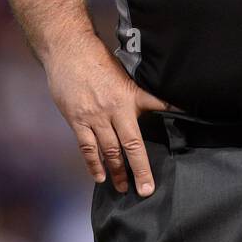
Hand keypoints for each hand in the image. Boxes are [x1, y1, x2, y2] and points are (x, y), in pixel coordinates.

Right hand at [45, 35, 183, 194]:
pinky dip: (93, 163)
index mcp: (129, 96)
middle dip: (139, 169)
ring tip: (124, 187)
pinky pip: (87, 147)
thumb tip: (159, 108)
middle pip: (130, 145)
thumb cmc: (99, 61)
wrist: (69, 51)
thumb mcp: (126, 75)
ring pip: (108, 150)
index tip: (172, 146)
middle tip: (145, 189)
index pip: (153, 117)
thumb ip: (140, 96)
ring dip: (117, 171)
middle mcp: (114, 109)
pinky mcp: (77, 120)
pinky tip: (99, 176)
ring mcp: (94, 117)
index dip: (166, 130)